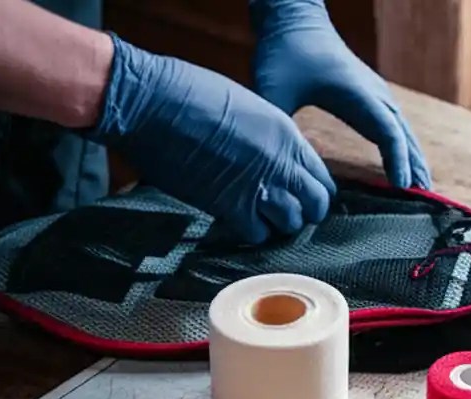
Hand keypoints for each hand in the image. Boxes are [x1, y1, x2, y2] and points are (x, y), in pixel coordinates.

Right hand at [85, 34, 334, 244]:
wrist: (148, 101)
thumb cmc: (187, 93)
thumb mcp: (246, 107)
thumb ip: (269, 137)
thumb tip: (272, 158)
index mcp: (287, 134)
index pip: (322, 178)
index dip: (313, 191)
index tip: (299, 195)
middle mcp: (280, 163)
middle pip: (315, 205)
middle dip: (304, 212)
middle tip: (284, 213)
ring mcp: (259, 186)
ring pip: (289, 223)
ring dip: (276, 223)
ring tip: (258, 215)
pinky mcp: (230, 205)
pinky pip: (256, 233)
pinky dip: (249, 231)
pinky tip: (236, 219)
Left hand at [249, 0, 431, 188]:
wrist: (295, 21)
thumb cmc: (284, 52)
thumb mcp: (272, 87)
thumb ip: (275, 122)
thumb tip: (276, 160)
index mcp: (356, 94)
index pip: (387, 132)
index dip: (397, 160)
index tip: (402, 187)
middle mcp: (373, 95)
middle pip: (404, 135)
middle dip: (415, 166)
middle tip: (425, 198)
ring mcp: (375, 95)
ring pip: (403, 132)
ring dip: (414, 159)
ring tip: (423, 189)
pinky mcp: (370, 98)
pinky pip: (394, 127)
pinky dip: (403, 149)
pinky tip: (405, 168)